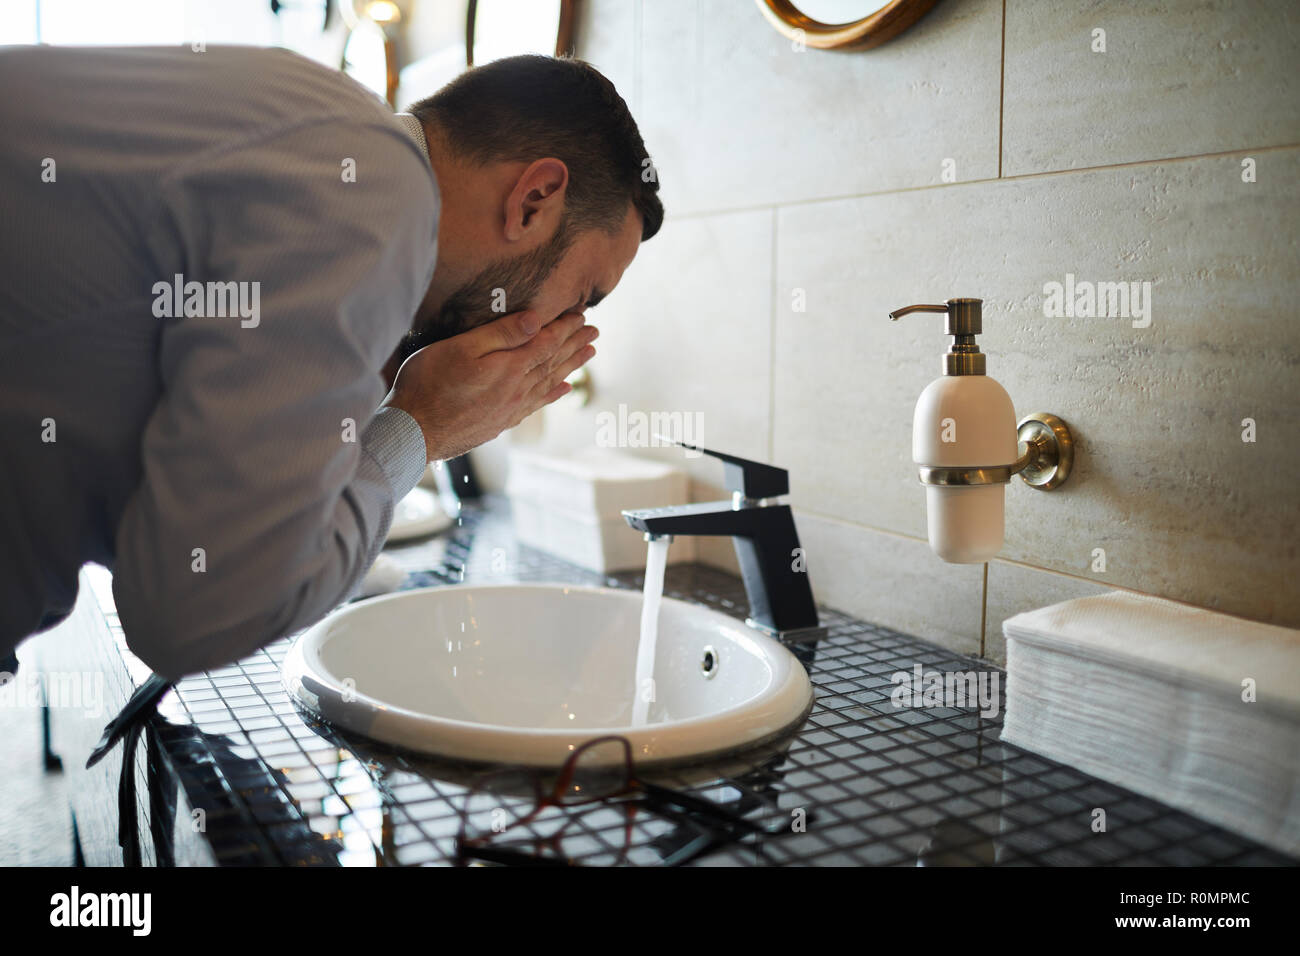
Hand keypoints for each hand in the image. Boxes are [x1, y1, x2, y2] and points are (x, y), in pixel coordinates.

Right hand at [381, 309, 597, 461]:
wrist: (414, 432)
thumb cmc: (428, 384)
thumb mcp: (460, 348)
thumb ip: (500, 334)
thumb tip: (536, 320)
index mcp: (509, 368)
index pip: (546, 342)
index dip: (565, 327)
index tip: (581, 315)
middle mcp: (517, 390)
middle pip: (553, 362)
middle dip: (575, 344)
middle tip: (594, 332)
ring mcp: (510, 409)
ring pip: (550, 383)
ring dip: (571, 366)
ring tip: (589, 354)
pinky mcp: (501, 422)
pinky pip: (537, 404)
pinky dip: (553, 394)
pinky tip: (562, 389)